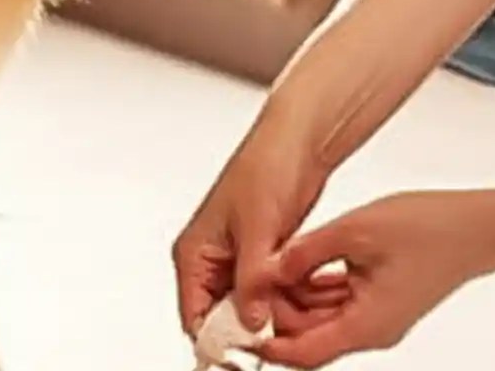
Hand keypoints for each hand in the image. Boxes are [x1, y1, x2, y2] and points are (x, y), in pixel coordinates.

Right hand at [172, 111, 329, 335]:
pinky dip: (282, 300)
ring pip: (247, 308)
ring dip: (270, 314)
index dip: (220, 340)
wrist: (297, 144)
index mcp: (194, 253)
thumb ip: (252, 282)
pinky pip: (265, 293)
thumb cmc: (267, 168)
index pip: (195, 316)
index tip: (249, 352)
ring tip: (295, 310)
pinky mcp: (259, 257)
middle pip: (221, 318)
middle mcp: (210, 260)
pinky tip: (300, 297)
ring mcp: (236, 260)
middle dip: (251, 328)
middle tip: (280, 331)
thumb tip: (251, 323)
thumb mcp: (259, 232)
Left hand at [259, 191, 492, 368]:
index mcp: (365, 325)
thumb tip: (269, 268)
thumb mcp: (353, 231)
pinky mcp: (381, 301)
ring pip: (321, 319)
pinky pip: (338, 303)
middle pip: (308, 337)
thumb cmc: (430, 229)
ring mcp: (377, 317)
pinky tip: (302, 262)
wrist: (480, 226)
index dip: (267, 341)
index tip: (239, 323)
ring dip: (296, 297)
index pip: (303, 352)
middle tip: (257, 277)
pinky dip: (316, 287)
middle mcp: (371, 330)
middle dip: (279, 310)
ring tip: (277, 265)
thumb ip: (305, 253)